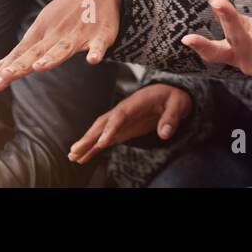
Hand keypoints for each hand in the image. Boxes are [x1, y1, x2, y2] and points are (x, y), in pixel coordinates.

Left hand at [0, 0, 120, 90]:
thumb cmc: (67, 10)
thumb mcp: (42, 26)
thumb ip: (22, 51)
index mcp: (43, 32)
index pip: (22, 52)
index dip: (9, 67)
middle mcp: (58, 33)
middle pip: (37, 52)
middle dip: (20, 65)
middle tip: (4, 78)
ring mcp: (79, 33)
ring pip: (64, 48)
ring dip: (52, 57)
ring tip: (39, 67)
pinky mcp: (101, 34)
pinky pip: (99, 44)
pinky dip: (96, 51)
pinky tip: (92, 60)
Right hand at [68, 84, 192, 164]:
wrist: (170, 93)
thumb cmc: (174, 97)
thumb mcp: (178, 104)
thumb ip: (172, 117)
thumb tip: (165, 133)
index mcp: (136, 102)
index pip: (120, 115)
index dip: (110, 128)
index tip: (102, 142)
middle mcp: (123, 110)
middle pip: (103, 123)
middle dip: (89, 137)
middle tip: (76, 150)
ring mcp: (120, 120)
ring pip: (99, 131)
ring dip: (86, 143)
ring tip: (72, 156)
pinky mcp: (121, 129)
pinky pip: (104, 139)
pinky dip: (93, 148)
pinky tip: (83, 158)